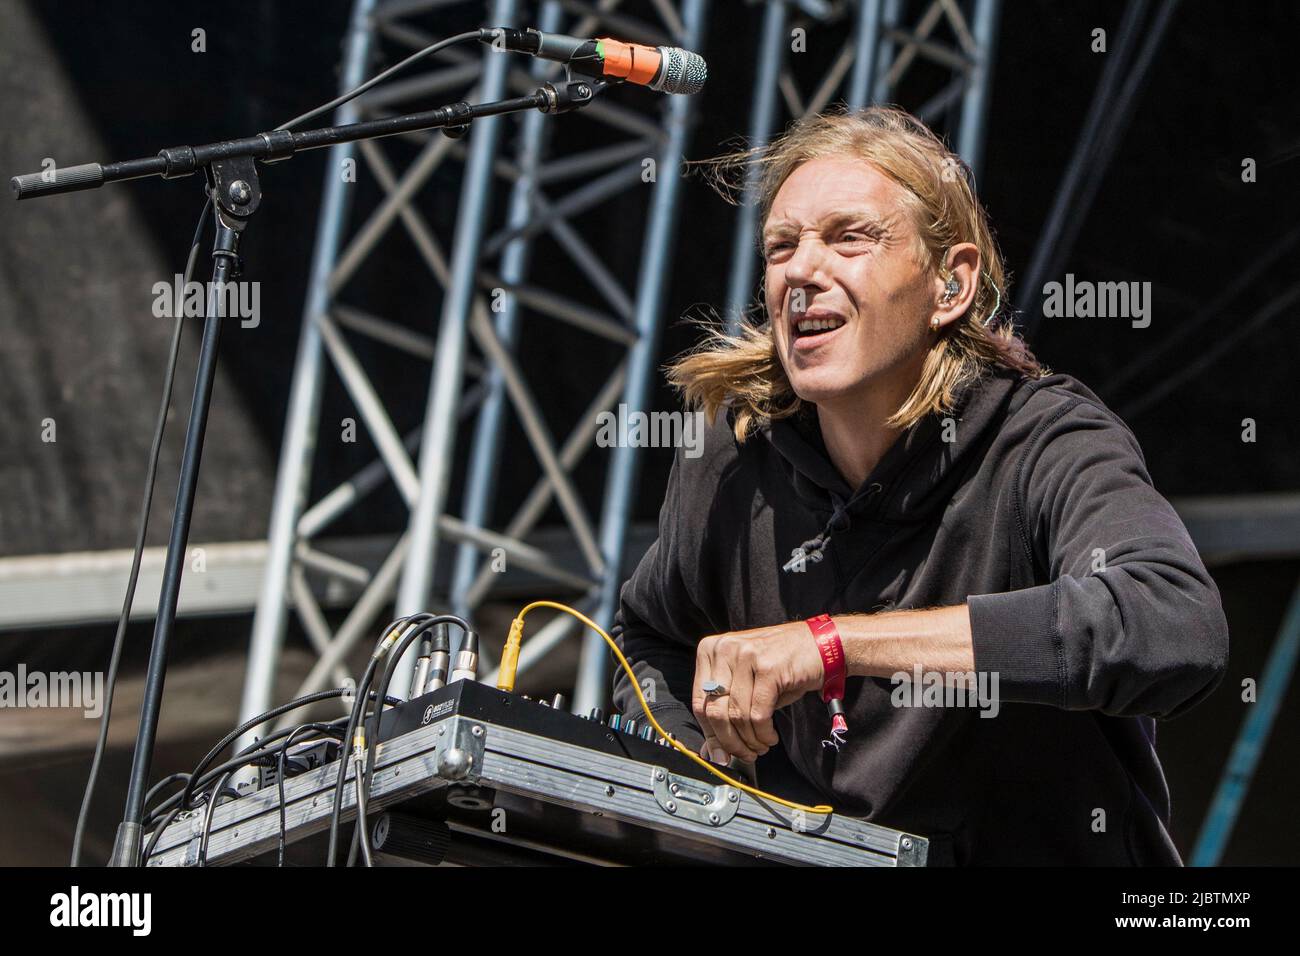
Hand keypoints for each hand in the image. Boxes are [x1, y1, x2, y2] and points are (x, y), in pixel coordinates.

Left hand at [692, 622, 825, 762]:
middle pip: (715, 711)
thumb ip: (726, 709)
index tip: (719, 754)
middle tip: (743, 755)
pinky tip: (770, 737)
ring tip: (761, 746)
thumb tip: (711, 749)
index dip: (709, 734)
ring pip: (737, 716)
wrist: (821, 644)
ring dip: (750, 741)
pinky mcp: (768, 668)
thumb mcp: (747, 680)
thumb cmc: (782, 663)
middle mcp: (725, 649)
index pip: (699, 701)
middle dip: (729, 742)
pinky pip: (758, 715)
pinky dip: (764, 734)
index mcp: (711, 649)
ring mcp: (746, 656)